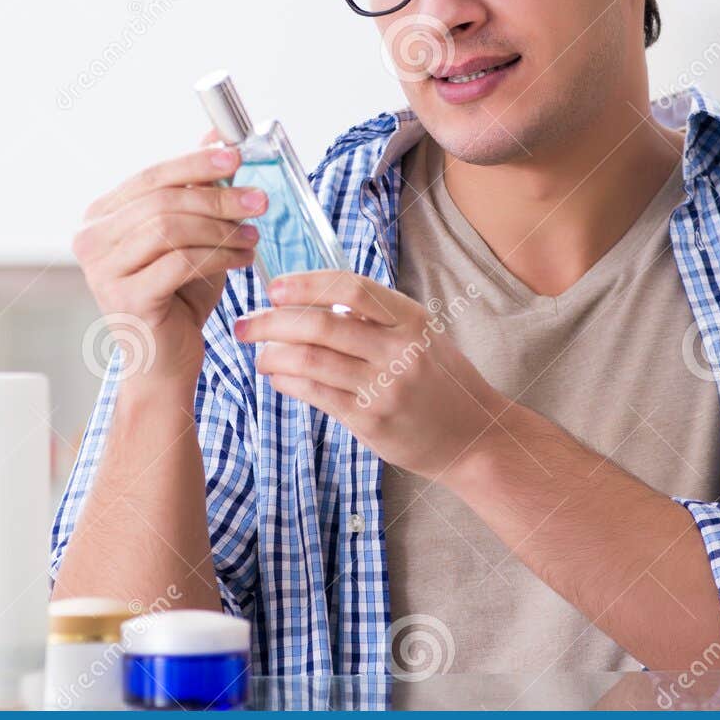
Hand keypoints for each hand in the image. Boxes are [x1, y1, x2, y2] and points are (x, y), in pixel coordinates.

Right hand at [72, 131, 267, 375]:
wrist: (164, 365)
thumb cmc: (177, 299)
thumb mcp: (191, 236)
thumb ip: (196, 188)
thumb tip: (216, 136)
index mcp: (99, 219)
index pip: (150, 177)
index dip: (195, 163)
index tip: (236, 158)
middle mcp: (90, 241)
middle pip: (162, 201)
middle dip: (217, 197)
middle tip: (259, 200)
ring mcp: (103, 271)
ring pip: (170, 228)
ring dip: (221, 228)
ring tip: (253, 236)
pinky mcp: (127, 299)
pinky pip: (181, 262)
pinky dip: (220, 255)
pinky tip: (243, 259)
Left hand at [232, 269, 500, 480]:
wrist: (473, 436)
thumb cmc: (439, 381)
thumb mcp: (420, 336)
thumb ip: (376, 318)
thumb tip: (313, 300)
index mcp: (410, 319)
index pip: (350, 287)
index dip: (306, 284)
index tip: (274, 288)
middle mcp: (399, 349)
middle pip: (321, 323)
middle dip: (273, 320)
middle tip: (246, 322)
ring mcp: (385, 386)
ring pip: (311, 360)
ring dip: (273, 353)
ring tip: (257, 353)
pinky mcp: (371, 420)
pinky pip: (316, 393)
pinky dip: (288, 381)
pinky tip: (276, 376)